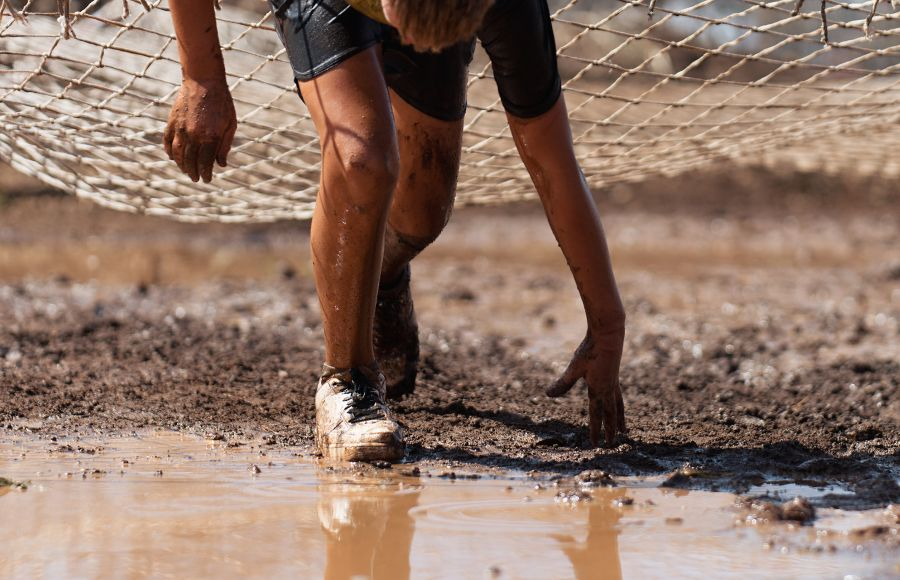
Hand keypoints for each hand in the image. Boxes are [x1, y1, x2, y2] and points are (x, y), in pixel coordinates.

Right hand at [163, 77, 236, 182]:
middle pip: (190, 161)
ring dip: (181, 165)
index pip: (205, 162)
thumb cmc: (222, 102)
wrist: (203, 81)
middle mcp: (193, 135)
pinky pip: (167, 140)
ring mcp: (180, 128)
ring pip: (177, 153)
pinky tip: (172, 157)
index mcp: (209, 137)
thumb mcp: (230, 124)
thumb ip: (224, 145)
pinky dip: (169, 151)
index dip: (206, 173)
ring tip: (186, 171)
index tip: (207, 179)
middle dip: (193, 172)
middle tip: (196, 179)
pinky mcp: (172, 121)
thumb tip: (220, 164)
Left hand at [547, 328, 625, 446]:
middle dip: (611, 431)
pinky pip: (619, 396)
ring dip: (620, 420)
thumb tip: (548, 395)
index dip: (595, 431)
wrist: (609, 335)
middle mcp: (609, 389)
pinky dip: (619, 404)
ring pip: (618, 406)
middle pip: (611, 415)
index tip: (595, 444)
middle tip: (612, 444)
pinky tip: (616, 403)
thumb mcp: (574, 368)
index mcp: (598, 390)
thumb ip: (563, 383)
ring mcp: (614, 383)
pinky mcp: (615, 375)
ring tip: (625, 431)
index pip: (596, 416)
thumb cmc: (590, 350)